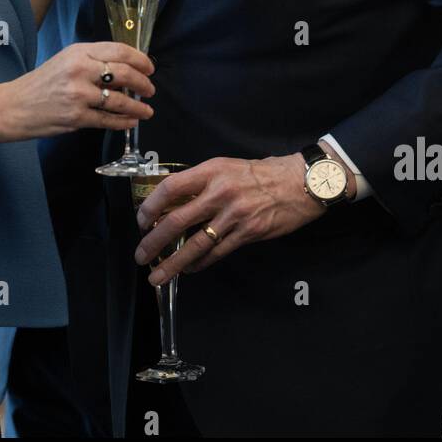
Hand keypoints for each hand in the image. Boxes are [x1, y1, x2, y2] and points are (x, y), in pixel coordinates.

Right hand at [2, 41, 153, 137]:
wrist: (14, 107)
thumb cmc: (41, 83)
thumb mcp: (65, 60)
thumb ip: (92, 60)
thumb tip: (126, 68)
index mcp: (78, 51)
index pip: (119, 51)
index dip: (141, 60)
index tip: (149, 68)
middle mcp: (80, 70)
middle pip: (125, 74)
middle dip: (143, 83)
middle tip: (150, 89)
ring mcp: (79, 94)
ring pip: (120, 100)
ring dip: (138, 107)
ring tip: (146, 111)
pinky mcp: (76, 117)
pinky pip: (108, 120)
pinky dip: (124, 122)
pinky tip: (130, 122)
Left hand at [134, 154, 325, 285]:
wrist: (299, 182)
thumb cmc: (261, 173)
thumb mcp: (226, 167)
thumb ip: (201, 183)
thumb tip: (172, 202)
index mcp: (211, 171)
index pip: (171, 188)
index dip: (151, 206)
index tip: (141, 221)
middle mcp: (220, 192)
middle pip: (177, 220)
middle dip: (154, 241)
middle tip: (141, 255)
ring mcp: (235, 215)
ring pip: (195, 244)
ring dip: (173, 262)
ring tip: (158, 274)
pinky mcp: (248, 233)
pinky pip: (217, 253)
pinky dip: (199, 263)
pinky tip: (189, 269)